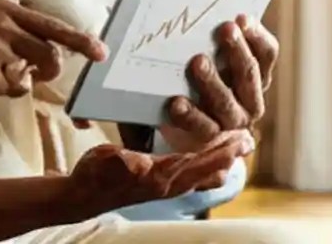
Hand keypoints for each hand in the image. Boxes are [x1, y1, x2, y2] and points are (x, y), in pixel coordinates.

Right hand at [0, 0, 107, 98]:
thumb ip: (2, 20)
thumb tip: (28, 38)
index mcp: (3, 8)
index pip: (52, 25)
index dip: (80, 40)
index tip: (100, 51)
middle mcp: (4, 27)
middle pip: (50, 56)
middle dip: (48, 71)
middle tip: (36, 75)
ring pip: (24, 78)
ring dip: (9, 82)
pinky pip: (2, 91)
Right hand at [66, 130, 255, 210]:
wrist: (83, 197)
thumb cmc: (95, 175)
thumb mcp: (108, 162)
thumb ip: (127, 163)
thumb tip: (143, 164)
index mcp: (160, 176)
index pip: (200, 160)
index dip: (221, 148)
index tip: (241, 135)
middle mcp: (169, 185)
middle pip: (210, 170)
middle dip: (229, 154)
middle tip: (249, 139)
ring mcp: (166, 188)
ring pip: (204, 176)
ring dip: (222, 162)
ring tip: (237, 150)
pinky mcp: (161, 188)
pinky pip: (193, 180)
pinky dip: (207, 168)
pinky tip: (210, 162)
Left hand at [161, 15, 278, 151]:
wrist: (185, 130)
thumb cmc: (200, 83)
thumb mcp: (214, 60)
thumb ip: (216, 40)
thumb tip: (209, 12)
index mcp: (256, 77)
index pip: (266, 54)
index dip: (256, 35)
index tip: (240, 18)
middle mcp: (250, 101)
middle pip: (249, 75)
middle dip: (237, 51)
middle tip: (225, 30)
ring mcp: (230, 122)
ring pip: (226, 103)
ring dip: (213, 81)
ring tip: (198, 62)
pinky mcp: (207, 139)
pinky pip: (201, 127)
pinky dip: (190, 114)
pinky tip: (176, 102)